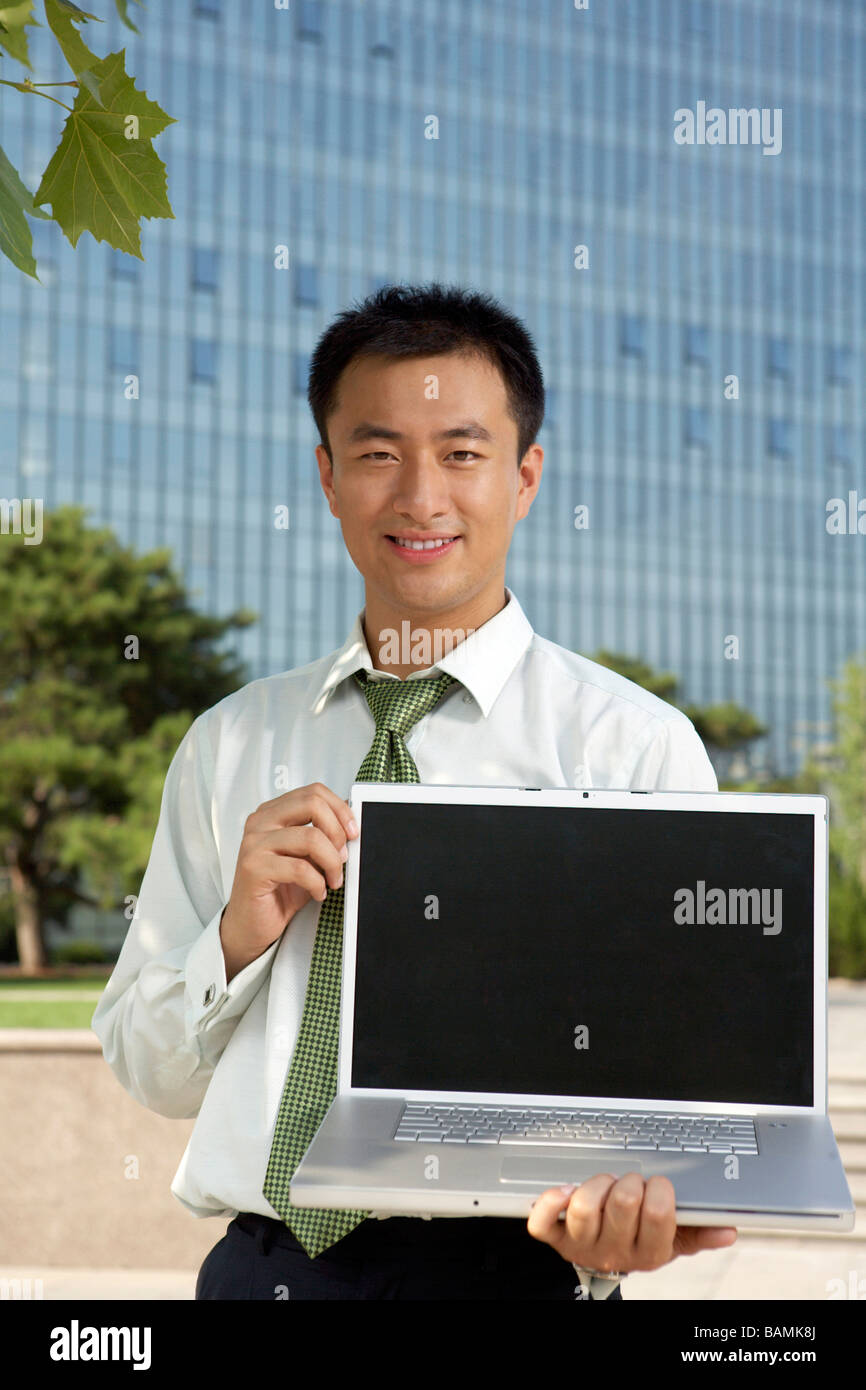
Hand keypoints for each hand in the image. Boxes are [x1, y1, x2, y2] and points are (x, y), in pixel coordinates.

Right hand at [220, 782, 359, 980]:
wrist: (252, 924)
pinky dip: (317, 883)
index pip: (314, 792)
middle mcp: (260, 822)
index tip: (353, 832)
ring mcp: (254, 843)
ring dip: (332, 863)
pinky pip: (300, 868)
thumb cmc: (280, 889)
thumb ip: (323, 835)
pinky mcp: (253, 867)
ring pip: (311, 837)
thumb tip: (351, 820)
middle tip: (343, 856)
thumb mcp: (308, 856)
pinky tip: (318, 892)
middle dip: (337, 832)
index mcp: (273, 812)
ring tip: (333, 880)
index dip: (340, 810)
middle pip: (312, 804)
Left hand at [526, 1172, 736, 1272]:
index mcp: (649, 1252)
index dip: (660, 1189)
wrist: (601, 1266)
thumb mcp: (674, 1242)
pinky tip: (565, 1190)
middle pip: (623, 1202)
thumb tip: (727, 1230)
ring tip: (605, 1185)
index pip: (660, 1214)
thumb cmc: (638, 1242)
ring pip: (585, 1205)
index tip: (658, 1185)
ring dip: (596, 1184)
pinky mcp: (556, 1238)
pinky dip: (551, 1200)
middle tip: (631, 1185)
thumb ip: (700, 1233)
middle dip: (630, 1181)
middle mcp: (615, 1251)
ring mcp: (582, 1245)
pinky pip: (544, 1220)